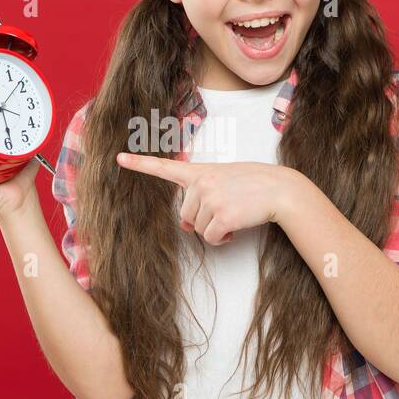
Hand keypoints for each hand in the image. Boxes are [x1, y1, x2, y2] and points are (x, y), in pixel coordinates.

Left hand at [115, 151, 297, 245]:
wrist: (279, 190)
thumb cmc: (254, 184)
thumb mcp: (223, 181)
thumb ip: (200, 196)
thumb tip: (184, 226)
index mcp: (200, 171)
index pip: (164, 167)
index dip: (140, 165)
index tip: (119, 159)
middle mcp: (201, 183)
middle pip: (185, 216)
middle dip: (201, 220)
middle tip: (225, 209)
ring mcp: (210, 199)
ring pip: (197, 229)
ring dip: (214, 229)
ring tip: (234, 214)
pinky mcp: (221, 216)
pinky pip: (211, 238)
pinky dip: (222, 238)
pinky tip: (236, 226)